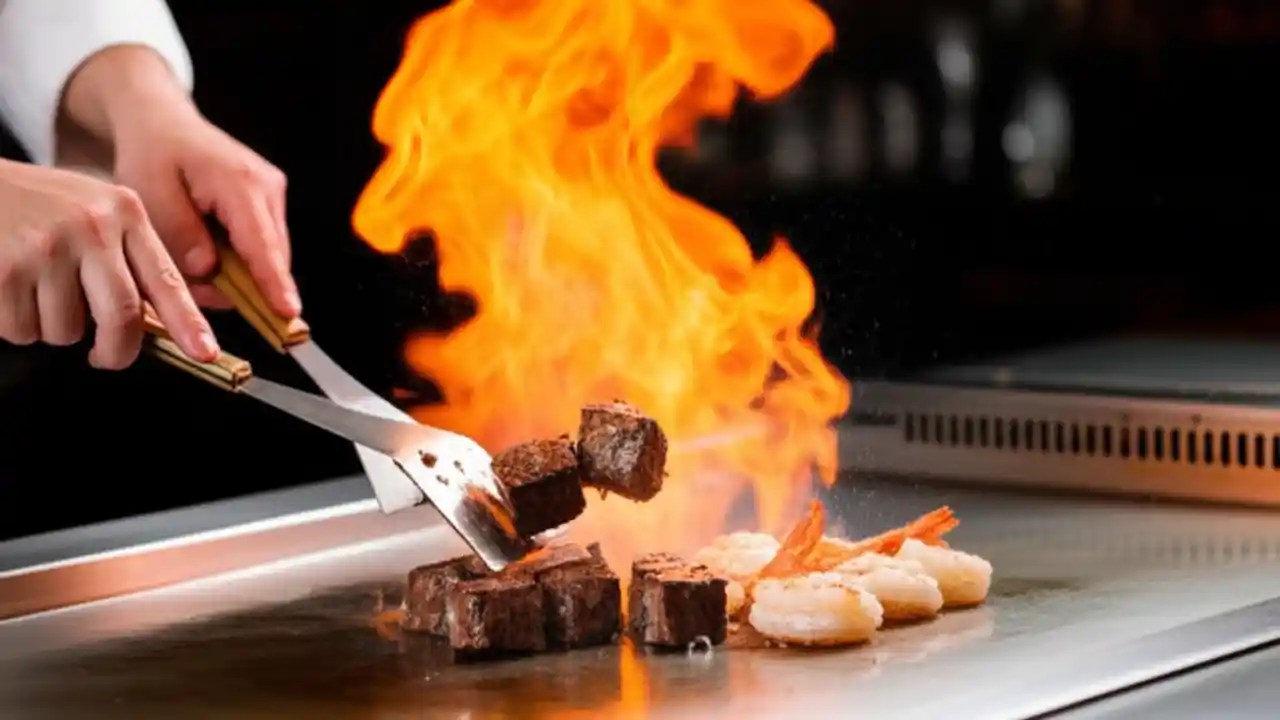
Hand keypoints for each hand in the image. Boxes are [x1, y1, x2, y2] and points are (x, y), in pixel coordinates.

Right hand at [0, 159, 218, 367]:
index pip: (166, 278)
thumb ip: (126, 256)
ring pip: (67, 331)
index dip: (188, 322)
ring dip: (53, 329)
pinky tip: (10, 290)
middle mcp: (91, 227)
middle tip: (105, 357)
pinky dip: (16, 325)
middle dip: (116, 351)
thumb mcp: (93, 211)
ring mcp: (48, 247)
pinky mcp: (7, 270)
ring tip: (37, 293)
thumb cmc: (36, 206)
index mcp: (124, 212)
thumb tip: (154, 320)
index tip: (205, 353)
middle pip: (122, 316)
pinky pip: (24, 330)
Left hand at [60, 46, 299, 316]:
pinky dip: (238, 257)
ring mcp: (273, 193)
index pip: (262, 244)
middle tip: (198, 292)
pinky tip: (208, 249)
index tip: (287, 312)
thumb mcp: (149, 191)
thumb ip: (179, 233)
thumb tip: (208, 269)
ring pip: (268, 253)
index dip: (274, 282)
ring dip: (238, 271)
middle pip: (272, 255)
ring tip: (194, 262)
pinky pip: (261, 243)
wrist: (162, 121)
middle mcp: (267, 188)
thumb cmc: (152, 152)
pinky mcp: (269, 201)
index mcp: (240, 183)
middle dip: (243, 284)